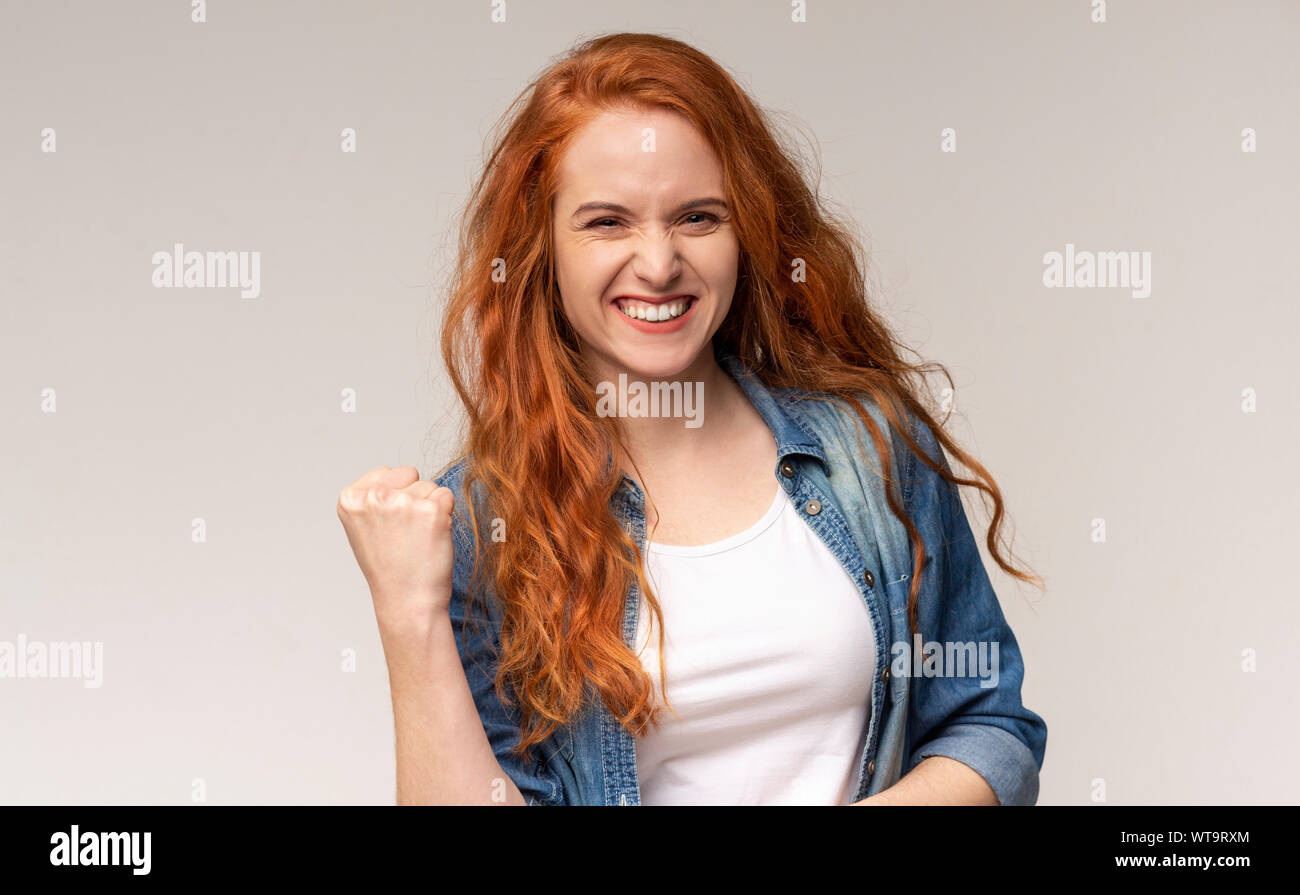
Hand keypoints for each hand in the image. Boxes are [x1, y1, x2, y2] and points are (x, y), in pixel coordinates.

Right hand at [337, 465, 455, 633]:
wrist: (407, 602)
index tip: (390, 525)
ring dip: (430, 508)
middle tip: (406, 533)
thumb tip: (399, 475)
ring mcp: (403, 502)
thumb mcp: (363, 528)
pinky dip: (446, 515)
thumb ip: (373, 498)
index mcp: (350, 498)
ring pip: (430, 486)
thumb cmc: (389, 569)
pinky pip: (447, 496)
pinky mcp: (432, 511)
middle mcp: (374, 497)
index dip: (395, 496)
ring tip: (417, 539)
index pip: (386, 472)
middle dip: (414, 496)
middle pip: (410, 474)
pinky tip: (433, 538)